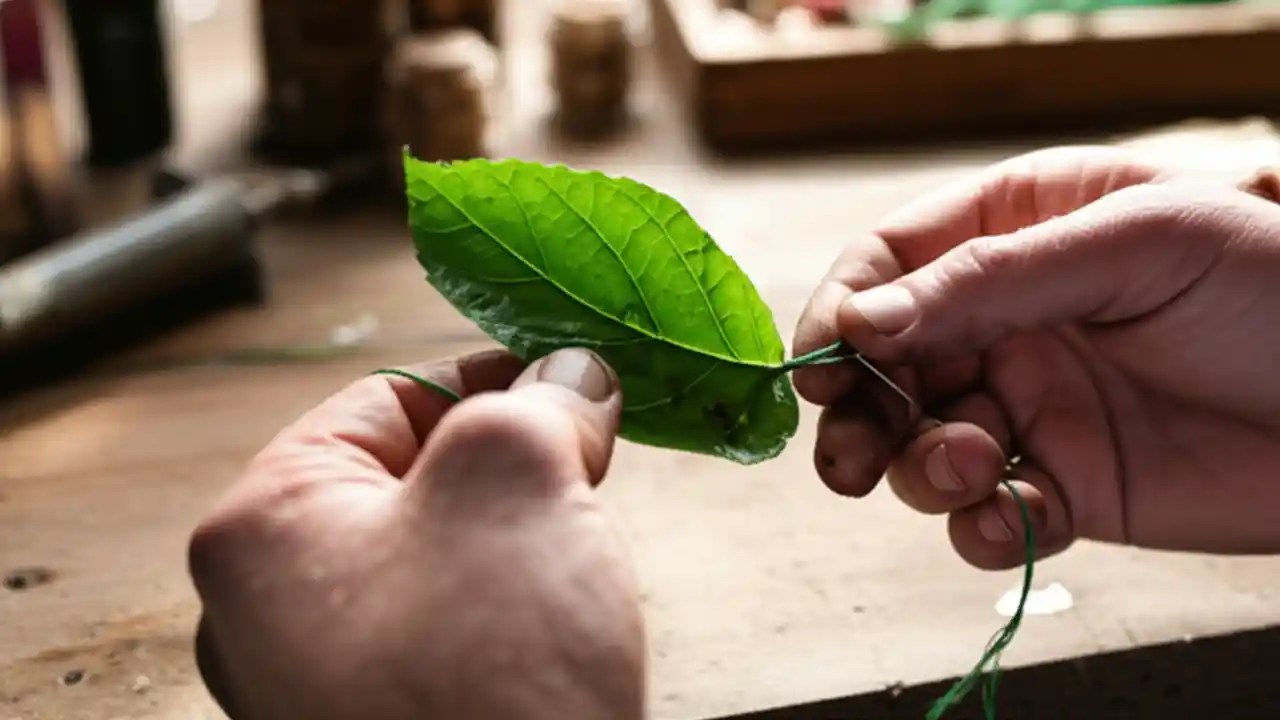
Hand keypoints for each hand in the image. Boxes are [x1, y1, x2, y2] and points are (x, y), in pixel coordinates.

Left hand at [188, 349, 644, 719]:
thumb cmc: (488, 671)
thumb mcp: (515, 482)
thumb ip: (539, 403)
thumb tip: (572, 379)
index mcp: (264, 527)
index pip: (387, 399)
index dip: (493, 373)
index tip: (576, 378)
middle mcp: (274, 608)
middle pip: (412, 479)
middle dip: (513, 462)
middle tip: (591, 461)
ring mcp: (326, 681)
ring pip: (441, 558)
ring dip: (520, 538)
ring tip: (579, 554)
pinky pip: (453, 633)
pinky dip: (514, 610)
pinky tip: (560, 628)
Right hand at [793, 146, 1279, 568]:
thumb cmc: (1276, 286)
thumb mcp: (1138, 245)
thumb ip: (990, 279)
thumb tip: (861, 319)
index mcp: (1017, 232)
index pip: (891, 263)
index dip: (840, 311)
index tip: (820, 365)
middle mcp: (1008, 321)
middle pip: (884, 367)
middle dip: (857, 413)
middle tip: (852, 454)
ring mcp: (1033, 407)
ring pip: (922, 448)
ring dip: (922, 470)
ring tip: (972, 467)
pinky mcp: (1067, 487)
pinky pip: (990, 516)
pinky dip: (985, 530)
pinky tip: (1018, 520)